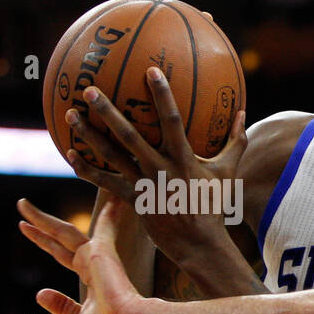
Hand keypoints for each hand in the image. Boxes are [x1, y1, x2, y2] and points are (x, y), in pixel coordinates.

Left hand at [17, 198, 148, 313]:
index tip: (24, 227)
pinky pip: (102, 225)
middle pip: (60, 238)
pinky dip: (108, 212)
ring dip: (41, 218)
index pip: (62, 254)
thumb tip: (39, 294)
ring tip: (22, 203)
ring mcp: (97, 257)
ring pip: (63, 231)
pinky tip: (110, 198)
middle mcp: (93, 263)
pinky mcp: (102, 251)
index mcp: (91, 278)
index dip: (43, 241)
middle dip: (39, 222)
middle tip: (20, 204)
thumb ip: (62, 306)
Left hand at [63, 53, 246, 264]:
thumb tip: (242, 112)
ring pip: (111, 156)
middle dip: (108, 111)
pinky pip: (104, 182)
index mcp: (184, 158)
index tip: (151, 70)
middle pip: (130, 135)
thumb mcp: (227, 172)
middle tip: (89, 89)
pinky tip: (71, 153)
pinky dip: (86, 168)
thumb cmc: (214, 204)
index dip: (162, 94)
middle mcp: (161, 168)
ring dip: (89, 134)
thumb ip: (235, 141)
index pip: (172, 120)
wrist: (200, 243)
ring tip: (71, 114)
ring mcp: (144, 184)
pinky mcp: (133, 200)